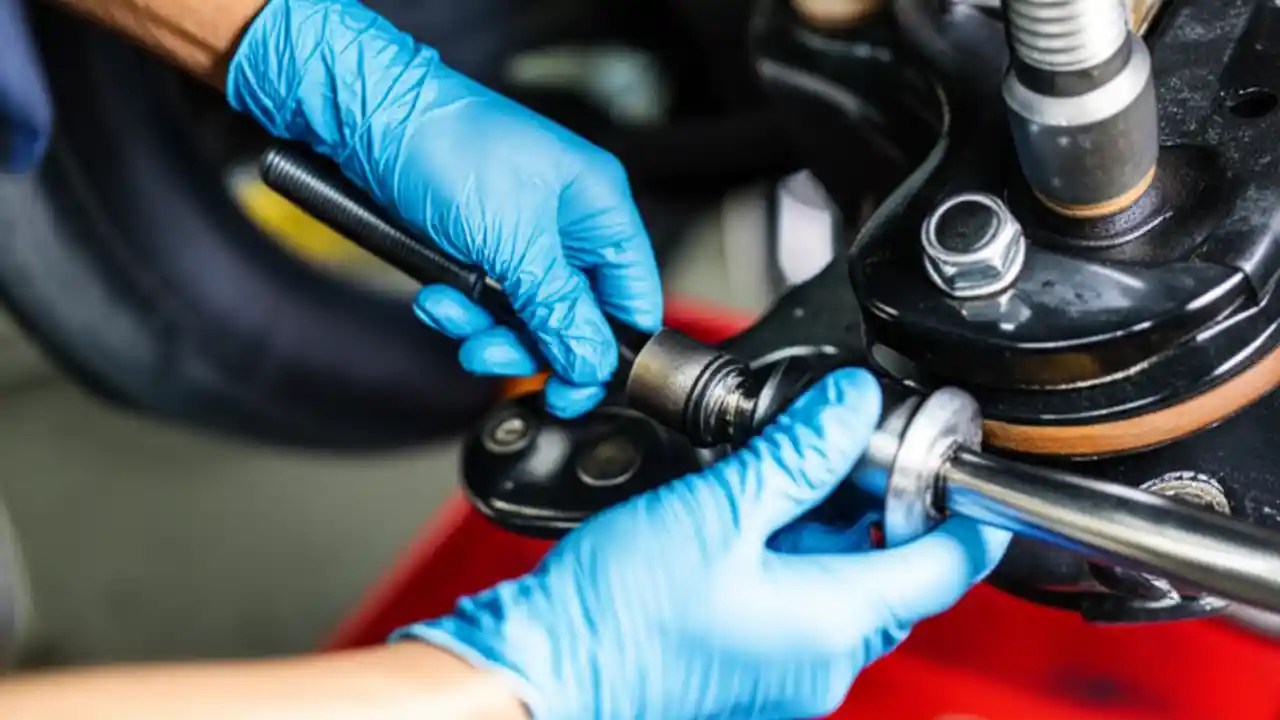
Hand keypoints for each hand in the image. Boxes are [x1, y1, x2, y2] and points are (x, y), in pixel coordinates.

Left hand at [226, 0, 661, 417]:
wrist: (365, 116)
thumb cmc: (446, 143)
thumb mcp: (513, 240)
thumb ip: (558, 308)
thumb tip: (590, 362)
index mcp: (598, 207)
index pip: (632, 296)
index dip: (611, 349)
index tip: (579, 389)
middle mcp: (567, 225)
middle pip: (576, 318)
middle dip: (530, 343)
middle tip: (495, 358)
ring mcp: (522, 238)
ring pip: (525, 319)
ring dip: (485, 330)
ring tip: (451, 313)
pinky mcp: (479, 248)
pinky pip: (484, 304)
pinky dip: (458, 311)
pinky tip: (435, 297)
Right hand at [397, 369, 1012, 718]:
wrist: (548, 667)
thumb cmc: (619, 612)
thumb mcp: (717, 509)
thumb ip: (796, 454)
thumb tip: (850, 407)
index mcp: (834, 621)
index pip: (948, 566)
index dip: (971, 512)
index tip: (971, 466)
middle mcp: (823, 658)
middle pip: (899, 572)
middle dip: (894, 505)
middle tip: (873, 446)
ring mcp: (788, 668)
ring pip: (848, 584)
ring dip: (840, 525)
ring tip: (806, 464)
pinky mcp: (752, 663)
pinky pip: (804, 603)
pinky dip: (800, 553)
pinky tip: (761, 510)